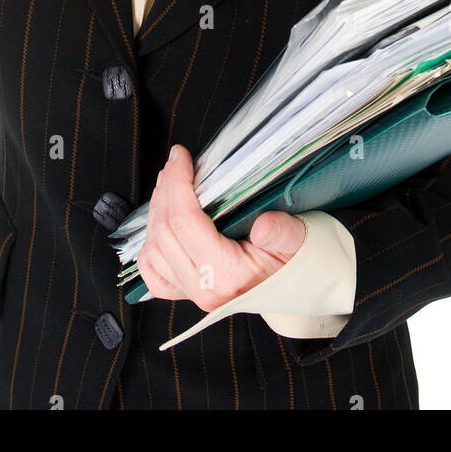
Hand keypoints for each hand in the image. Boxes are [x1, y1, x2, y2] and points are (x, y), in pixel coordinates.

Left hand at [137, 145, 305, 311]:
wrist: (301, 287)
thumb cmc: (298, 264)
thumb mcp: (300, 241)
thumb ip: (283, 232)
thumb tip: (264, 225)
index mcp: (228, 276)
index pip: (185, 222)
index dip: (177, 183)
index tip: (181, 157)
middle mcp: (204, 289)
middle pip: (163, 231)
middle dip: (165, 189)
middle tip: (174, 163)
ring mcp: (192, 294)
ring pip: (152, 249)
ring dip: (154, 212)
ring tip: (167, 184)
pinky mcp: (188, 293)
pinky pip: (154, 273)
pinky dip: (150, 245)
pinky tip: (158, 224)